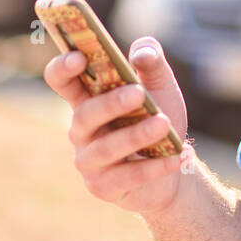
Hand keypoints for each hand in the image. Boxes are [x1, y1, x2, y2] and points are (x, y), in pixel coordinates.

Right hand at [43, 36, 193, 217]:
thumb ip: (153, 62)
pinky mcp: (103, 187)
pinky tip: (180, 154)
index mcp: (87, 98)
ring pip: (106, 148)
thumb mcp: (161, 85)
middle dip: (110, 103)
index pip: (61, 80)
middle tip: (139, 93)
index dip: (63, 68)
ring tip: (165, 123)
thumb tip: (143, 53)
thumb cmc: (158, 118)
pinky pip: (127, 176)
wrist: (173, 166)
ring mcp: (88, 161)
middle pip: (84, 114)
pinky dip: (156, 165)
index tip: (79, 57)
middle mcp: (81, 130)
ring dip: (136, 135)